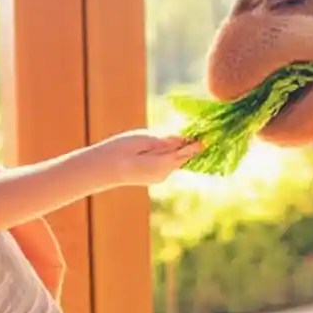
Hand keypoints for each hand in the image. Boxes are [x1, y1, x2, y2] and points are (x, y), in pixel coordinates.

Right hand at [86, 130, 203, 185]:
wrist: (103, 166)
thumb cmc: (122, 149)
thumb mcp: (146, 140)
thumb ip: (165, 141)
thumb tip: (183, 139)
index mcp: (163, 163)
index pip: (186, 152)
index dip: (196, 144)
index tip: (209, 137)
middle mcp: (164, 173)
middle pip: (183, 158)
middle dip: (191, 148)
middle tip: (205, 136)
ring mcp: (159, 177)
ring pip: (176, 162)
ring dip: (181, 152)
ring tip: (193, 139)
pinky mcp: (154, 176)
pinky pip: (168, 164)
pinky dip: (172, 156)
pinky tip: (175, 148)